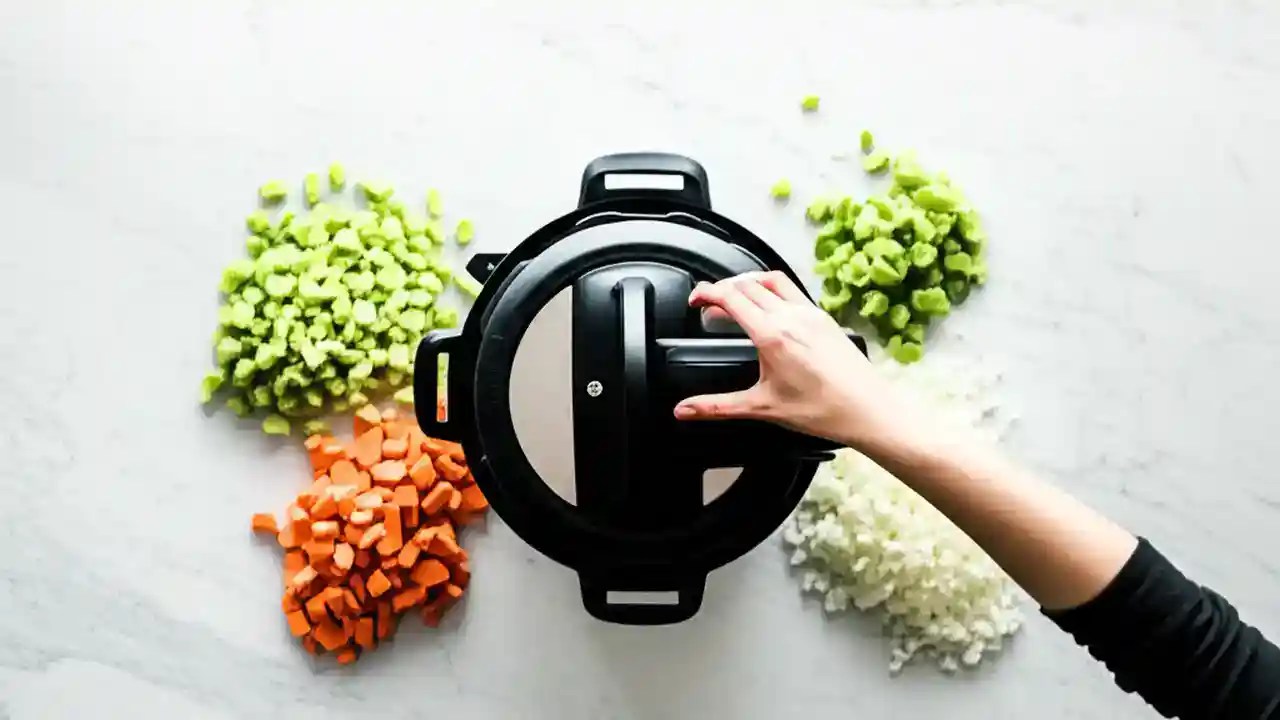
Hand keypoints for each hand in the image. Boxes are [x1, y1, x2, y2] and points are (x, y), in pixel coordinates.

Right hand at [673, 272, 926, 452]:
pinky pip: (793, 292)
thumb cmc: (822, 410)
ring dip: (749, 284)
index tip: (695, 301)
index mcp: (772, 334)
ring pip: (772, 281)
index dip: (706, 293)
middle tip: (709, 306)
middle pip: (748, 284)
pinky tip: (770, 312)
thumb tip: (684, 410)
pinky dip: (772, 292)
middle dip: (723, 289)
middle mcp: (791, 316)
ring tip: (736, 301)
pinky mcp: (824, 318)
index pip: (731, 297)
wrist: (868, 410)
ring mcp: (810, 314)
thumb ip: (717, 407)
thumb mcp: (762, 408)